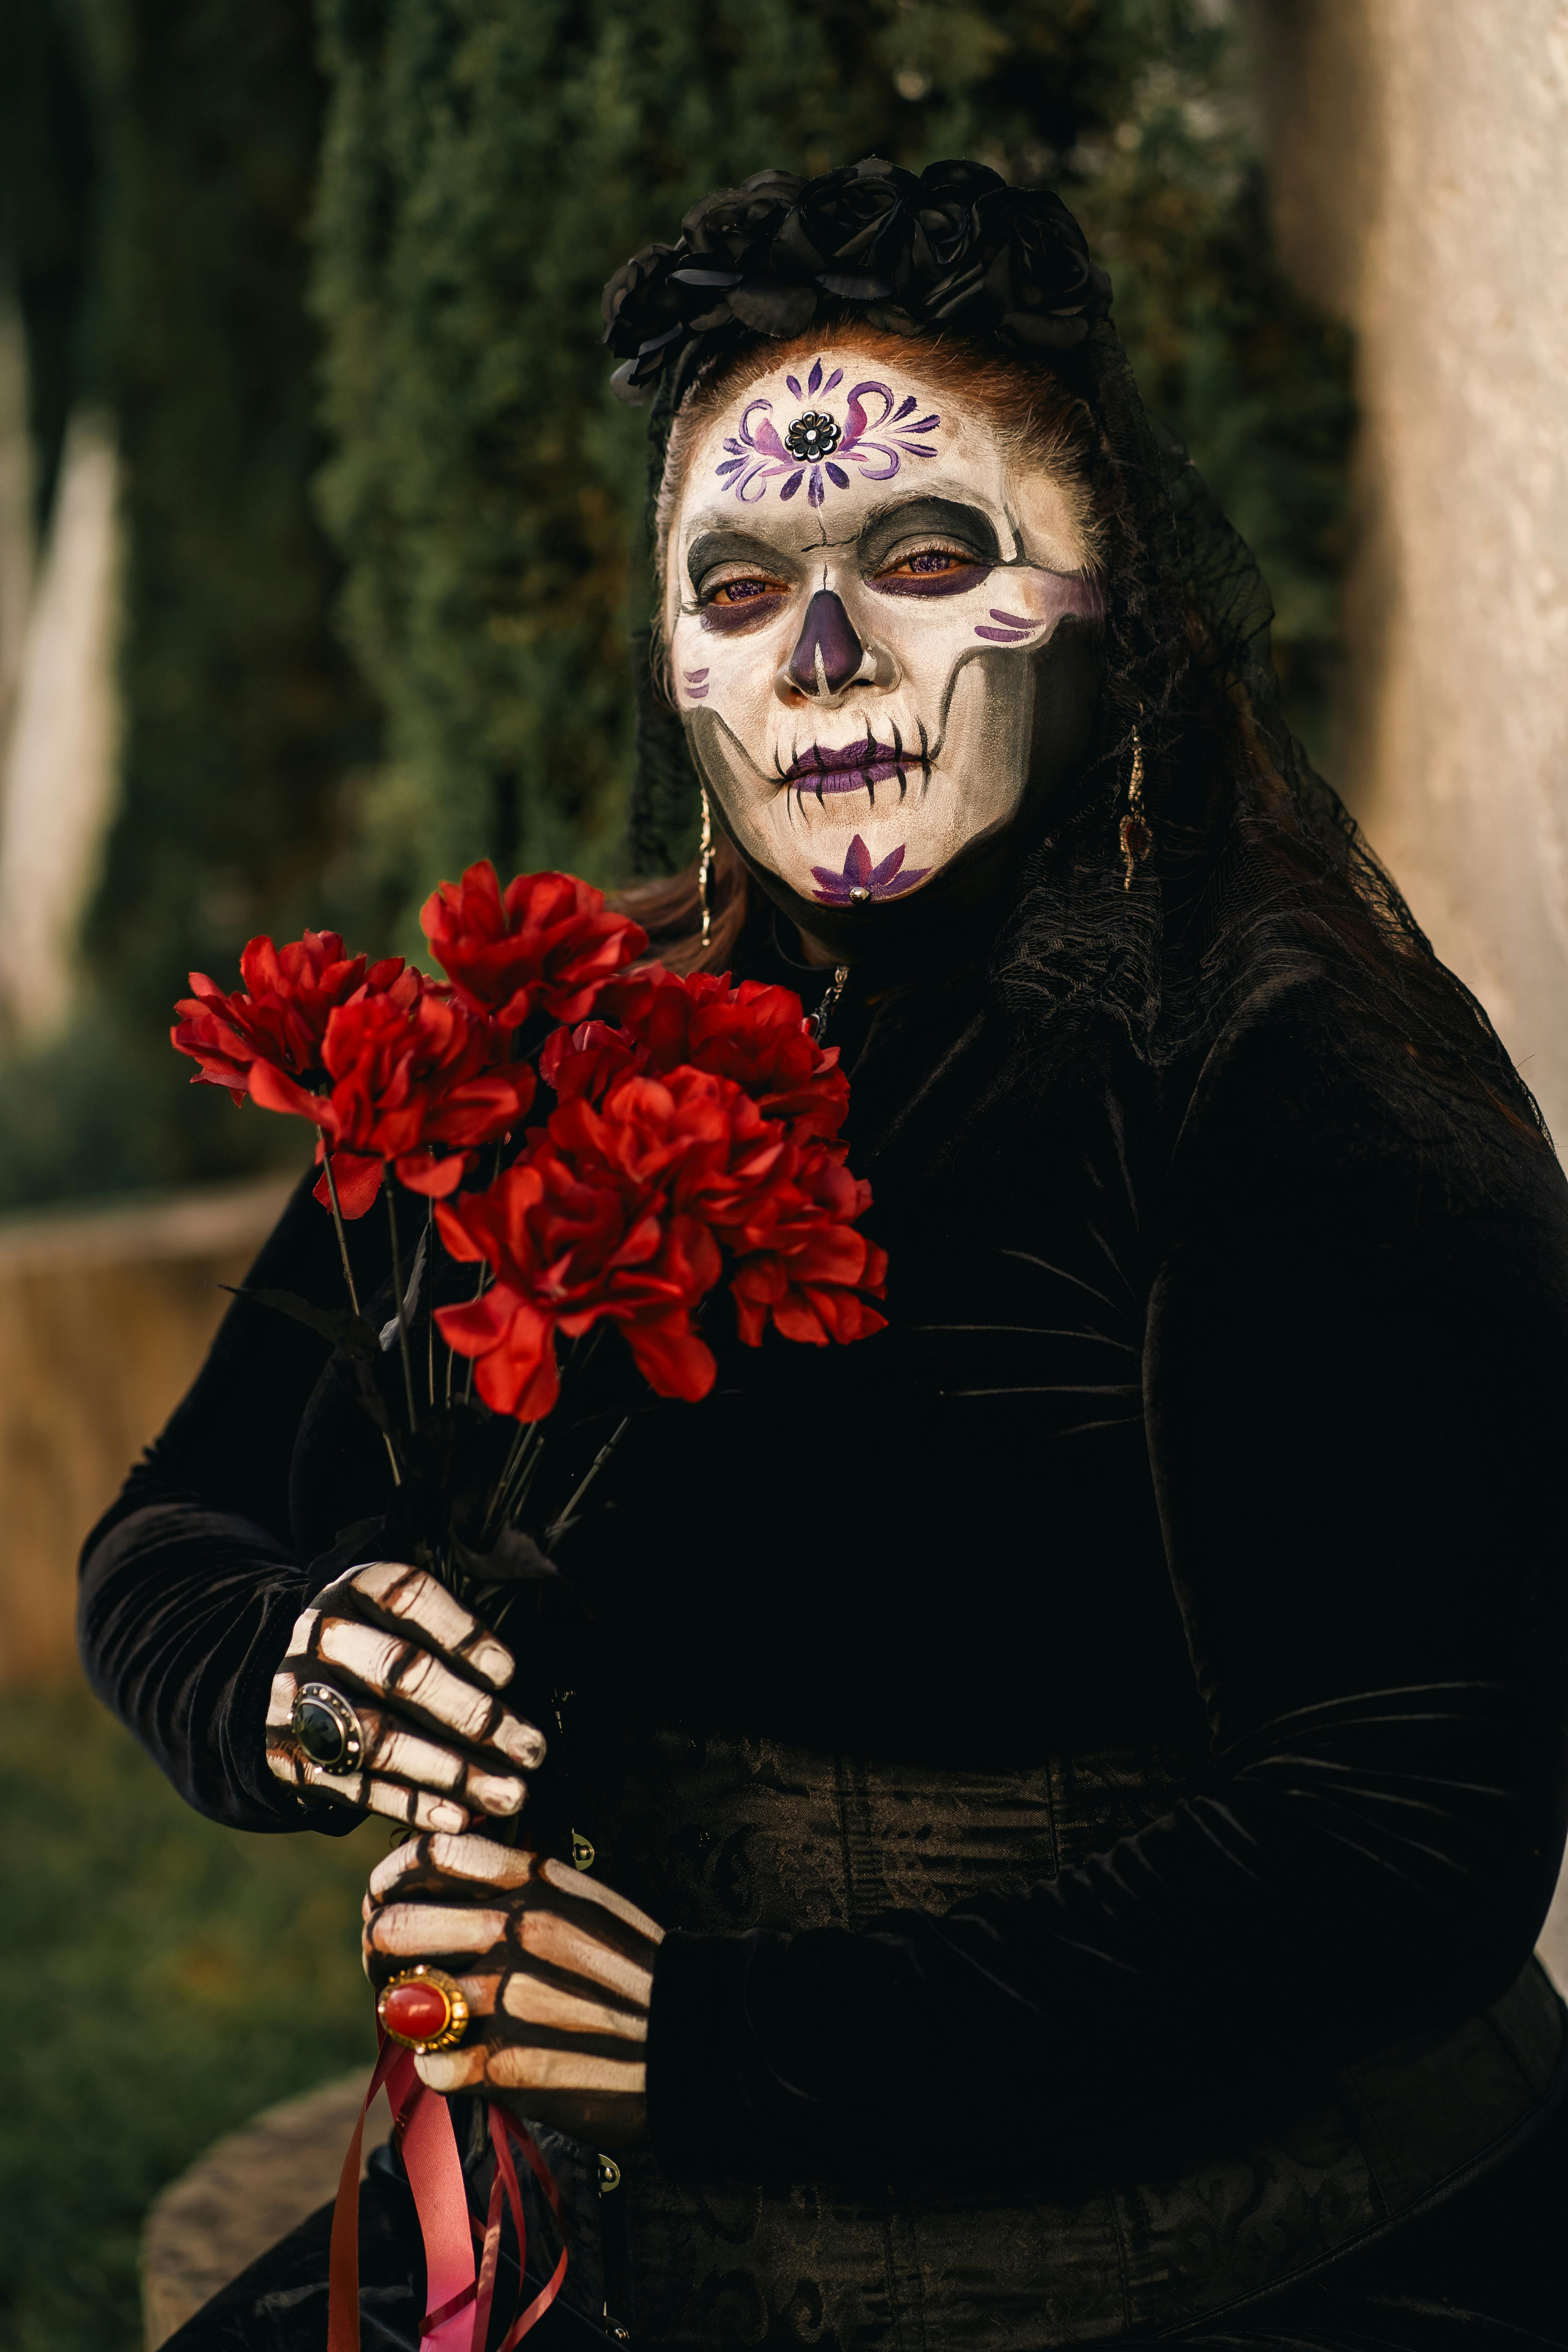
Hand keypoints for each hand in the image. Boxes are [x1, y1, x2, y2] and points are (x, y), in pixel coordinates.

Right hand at [266, 1561, 545, 1831]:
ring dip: (451, 1772)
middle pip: (398, 1674)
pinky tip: (460, 1818)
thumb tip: (516, 1680)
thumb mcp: (403, 1616)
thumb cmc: (381, 1645)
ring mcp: (296, 1699)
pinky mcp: (290, 1759)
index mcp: (354, 1587)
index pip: (408, 1601)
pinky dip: (412, 1805)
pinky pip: (357, 1787)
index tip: (510, 1674)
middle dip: (472, 1716)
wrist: (291, 1684)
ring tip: (510, 1794)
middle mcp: (321, 1637)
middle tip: (531, 1750)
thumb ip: (451, 1634)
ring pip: (380, 1739)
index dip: (460, 1635)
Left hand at [362, 1831, 662, 2145]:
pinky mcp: (510, 2067)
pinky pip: (432, 2066)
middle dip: (380, 1954)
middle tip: (395, 1974)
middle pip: (394, 1927)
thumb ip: (515, 1889)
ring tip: (431, 2024)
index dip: (391, 1879)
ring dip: (407, 2017)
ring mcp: (511, 2001)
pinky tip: (465, 2065)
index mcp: (537, 1884)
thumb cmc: (637, 1970)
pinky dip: (440, 2069)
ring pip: (403, 2001)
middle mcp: (518, 1932)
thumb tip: (439, 1888)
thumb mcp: (584, 1901)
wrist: (701, 2039)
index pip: (428, 1855)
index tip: (387, 1901)